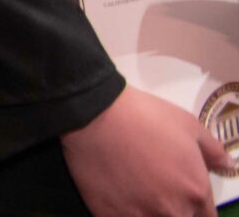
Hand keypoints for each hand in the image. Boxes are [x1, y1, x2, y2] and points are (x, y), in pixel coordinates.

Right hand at [63, 85, 229, 216]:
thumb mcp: (188, 125)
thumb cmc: (145, 116)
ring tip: (135, 192)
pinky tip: (117, 196)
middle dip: (172, 208)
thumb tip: (228, 165)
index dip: (196, 207)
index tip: (182, 196)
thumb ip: (213, 151)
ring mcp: (141, 215)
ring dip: (148, 210)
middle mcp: (173, 210)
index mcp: (195, 191)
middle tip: (154, 189)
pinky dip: (123, 211)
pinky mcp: (110, 216)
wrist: (95, 114)